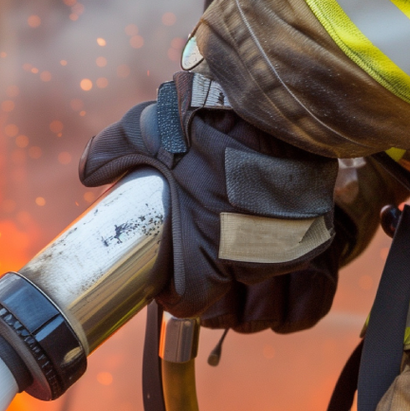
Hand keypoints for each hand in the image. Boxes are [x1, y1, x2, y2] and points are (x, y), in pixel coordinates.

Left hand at [80, 70, 340, 332]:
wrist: (279, 96)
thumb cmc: (210, 115)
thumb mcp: (148, 129)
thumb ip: (113, 150)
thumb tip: (89, 172)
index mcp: (203, 243)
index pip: (189, 303)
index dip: (179, 297)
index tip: (174, 285)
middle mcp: (247, 256)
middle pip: (229, 312)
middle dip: (216, 301)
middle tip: (207, 279)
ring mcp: (287, 253)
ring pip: (265, 313)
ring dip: (251, 309)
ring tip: (239, 289)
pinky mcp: (320, 243)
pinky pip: (309, 304)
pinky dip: (294, 308)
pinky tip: (278, 299)